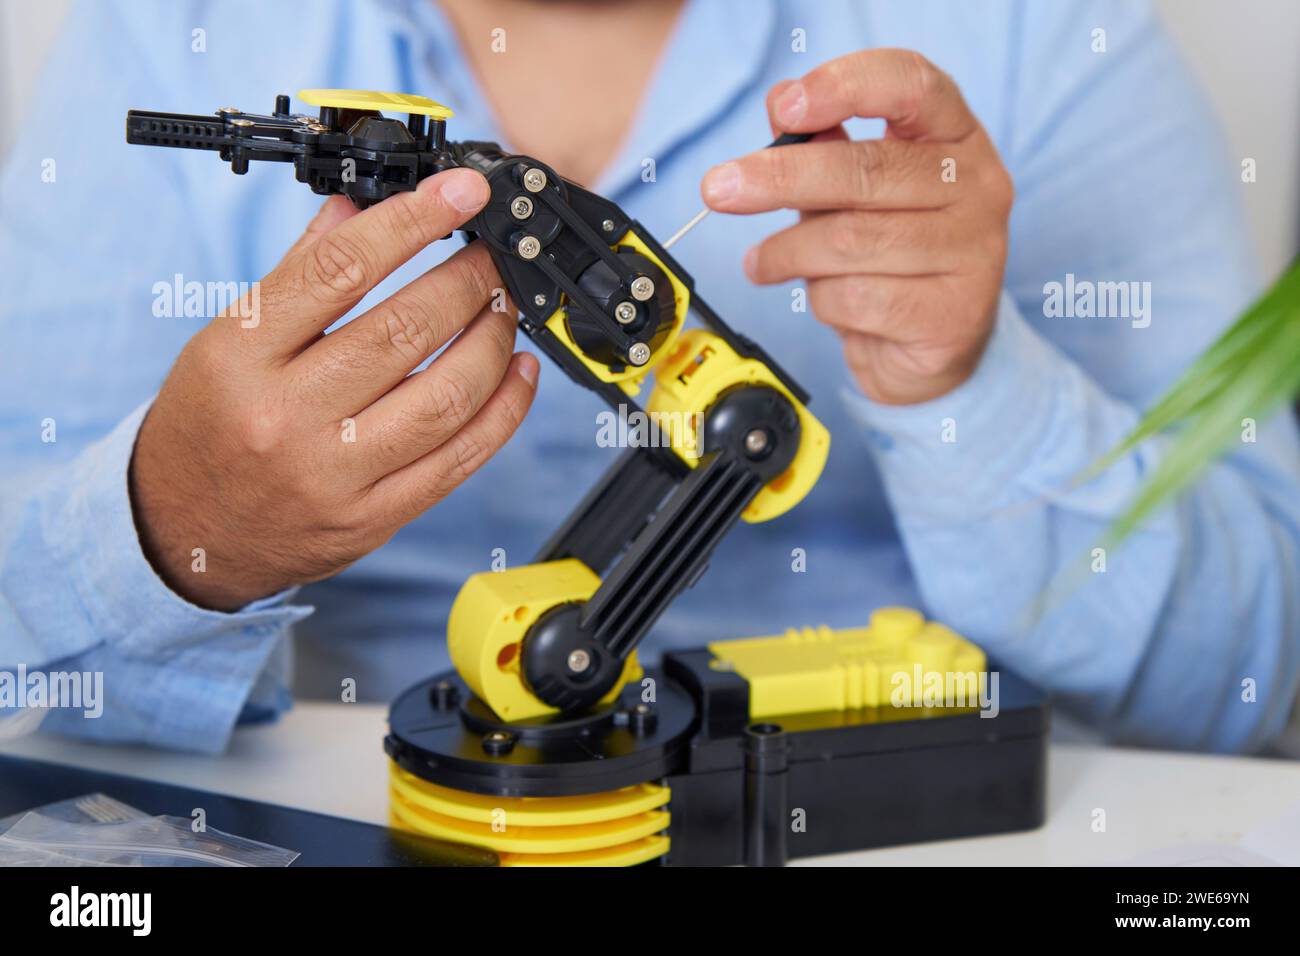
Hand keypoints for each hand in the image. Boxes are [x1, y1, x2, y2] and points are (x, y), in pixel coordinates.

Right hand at [130, 169, 538, 610]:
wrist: (185, 533)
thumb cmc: (208, 426)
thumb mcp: (224, 338)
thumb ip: (296, 274)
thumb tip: (359, 211)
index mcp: (242, 354)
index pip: (340, 269)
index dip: (412, 220)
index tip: (460, 193)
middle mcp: (286, 415)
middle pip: (405, 331)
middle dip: (468, 283)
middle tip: (492, 259)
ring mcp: (333, 473)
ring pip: (446, 397)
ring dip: (494, 343)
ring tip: (505, 311)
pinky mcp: (372, 517)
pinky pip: (458, 459)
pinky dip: (504, 411)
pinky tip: (520, 374)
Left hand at [701, 49, 1013, 404]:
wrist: (937, 341)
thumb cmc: (892, 251)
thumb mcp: (858, 189)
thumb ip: (822, 143)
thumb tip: (778, 101)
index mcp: (957, 135)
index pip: (911, 85)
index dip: (845, 86)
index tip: (785, 108)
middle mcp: (978, 185)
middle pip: (867, 169)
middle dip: (780, 178)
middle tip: (719, 188)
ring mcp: (974, 251)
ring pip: (850, 241)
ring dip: (788, 253)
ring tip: (762, 262)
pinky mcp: (952, 313)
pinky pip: (856, 298)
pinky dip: (819, 300)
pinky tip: (819, 298)